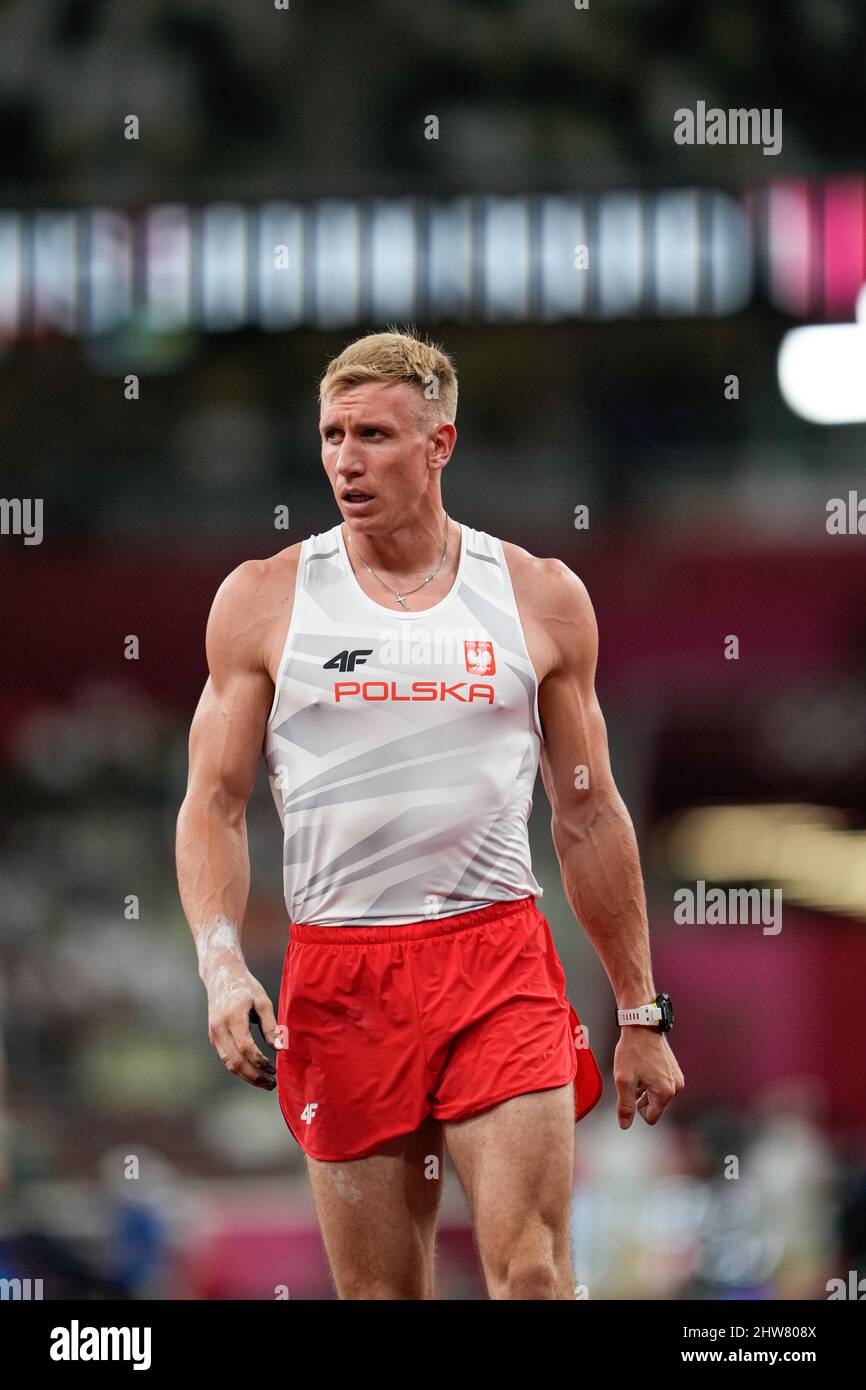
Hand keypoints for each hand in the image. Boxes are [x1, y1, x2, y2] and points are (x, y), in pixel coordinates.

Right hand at [203, 956, 279, 1089]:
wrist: (221, 975)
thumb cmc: (246, 986)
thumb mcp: (263, 1001)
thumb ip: (270, 1025)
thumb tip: (280, 1048)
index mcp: (233, 1017)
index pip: (246, 1048)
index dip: (261, 1062)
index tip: (275, 1069)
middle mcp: (219, 1028)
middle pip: (235, 1061)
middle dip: (254, 1076)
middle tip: (272, 1084)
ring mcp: (213, 1034)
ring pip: (229, 1063)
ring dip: (247, 1076)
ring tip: (265, 1082)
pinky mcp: (213, 1037)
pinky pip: (226, 1058)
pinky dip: (239, 1068)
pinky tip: (254, 1072)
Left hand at [613, 1028, 683, 1127]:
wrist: (642, 1027)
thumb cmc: (632, 1051)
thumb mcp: (623, 1080)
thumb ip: (625, 1106)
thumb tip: (625, 1125)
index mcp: (666, 1093)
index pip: (651, 1117)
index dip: (636, 1108)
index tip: (630, 1092)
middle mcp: (676, 1087)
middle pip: (655, 1107)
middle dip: (641, 1098)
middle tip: (632, 1079)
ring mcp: (677, 1078)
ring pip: (657, 1095)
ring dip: (645, 1089)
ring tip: (637, 1071)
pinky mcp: (675, 1070)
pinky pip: (661, 1084)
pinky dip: (651, 1080)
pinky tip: (643, 1066)